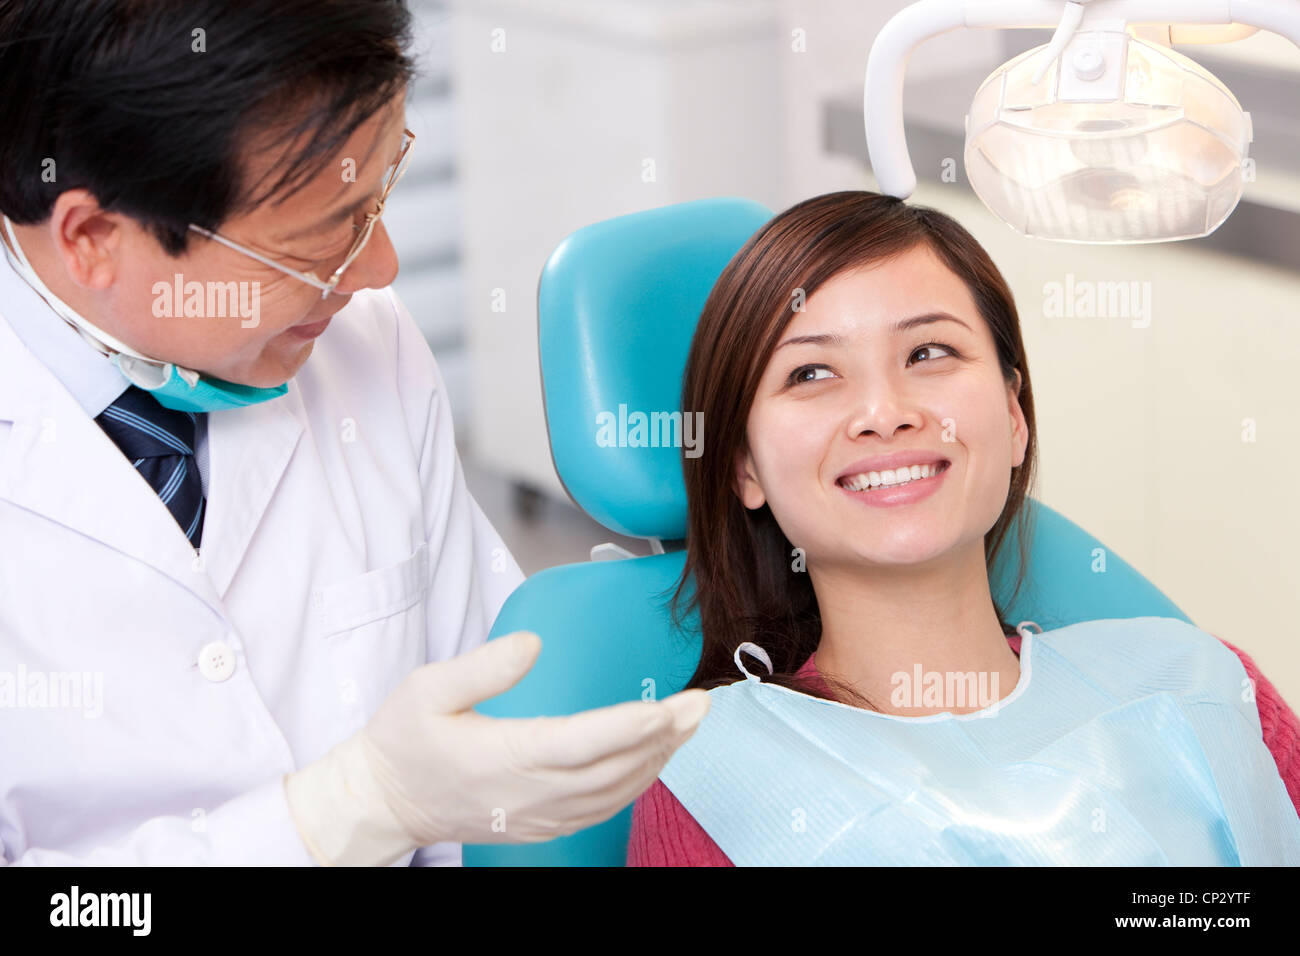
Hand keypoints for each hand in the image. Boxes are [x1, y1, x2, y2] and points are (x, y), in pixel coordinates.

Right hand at [285, 631, 709, 864]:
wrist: (384, 801)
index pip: (585, 742)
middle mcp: (530, 793)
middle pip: (615, 768)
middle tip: (700, 705)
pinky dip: (635, 785)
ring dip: (657, 760)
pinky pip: (601, 810)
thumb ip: (483, 666)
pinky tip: (651, 761)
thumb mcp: (427, 689)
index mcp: (506, 756)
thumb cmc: (404, 742)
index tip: (672, 704)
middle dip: (665, 737)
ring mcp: (539, 816)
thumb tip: (533, 643)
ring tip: (686, 726)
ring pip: (615, 793)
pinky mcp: (542, 826)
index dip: (633, 725)